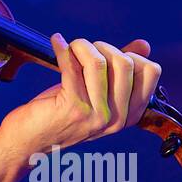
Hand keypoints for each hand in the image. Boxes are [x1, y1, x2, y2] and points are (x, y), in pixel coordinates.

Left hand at [0, 34, 160, 156]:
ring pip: (99, 62)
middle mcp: (117, 118)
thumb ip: (120, 71)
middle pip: (125, 63)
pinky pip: (72, 66)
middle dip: (102, 47)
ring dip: (81, 47)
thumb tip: (144, 44)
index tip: (106, 55)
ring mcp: (96, 115)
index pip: (150, 72)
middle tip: (83, 50)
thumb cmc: (62, 112)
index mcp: (130, 114)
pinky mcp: (72, 108)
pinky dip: (63, 49)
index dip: (129, 54)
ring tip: (69, 48)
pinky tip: (57, 42)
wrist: (31, 140)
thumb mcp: (97, 94)